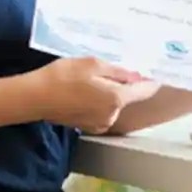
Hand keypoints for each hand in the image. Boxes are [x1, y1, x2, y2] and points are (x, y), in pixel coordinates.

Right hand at [30, 57, 161, 133]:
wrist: (34, 97)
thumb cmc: (63, 76)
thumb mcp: (92, 65)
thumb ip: (118, 72)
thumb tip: (138, 76)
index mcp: (116, 99)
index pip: (144, 90)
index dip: (150, 80)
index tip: (156, 72)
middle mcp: (112, 115)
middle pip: (127, 96)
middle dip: (122, 83)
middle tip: (107, 69)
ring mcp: (100, 123)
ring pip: (113, 103)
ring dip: (108, 92)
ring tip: (90, 78)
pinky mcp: (88, 127)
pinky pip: (101, 110)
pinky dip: (98, 101)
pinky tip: (82, 91)